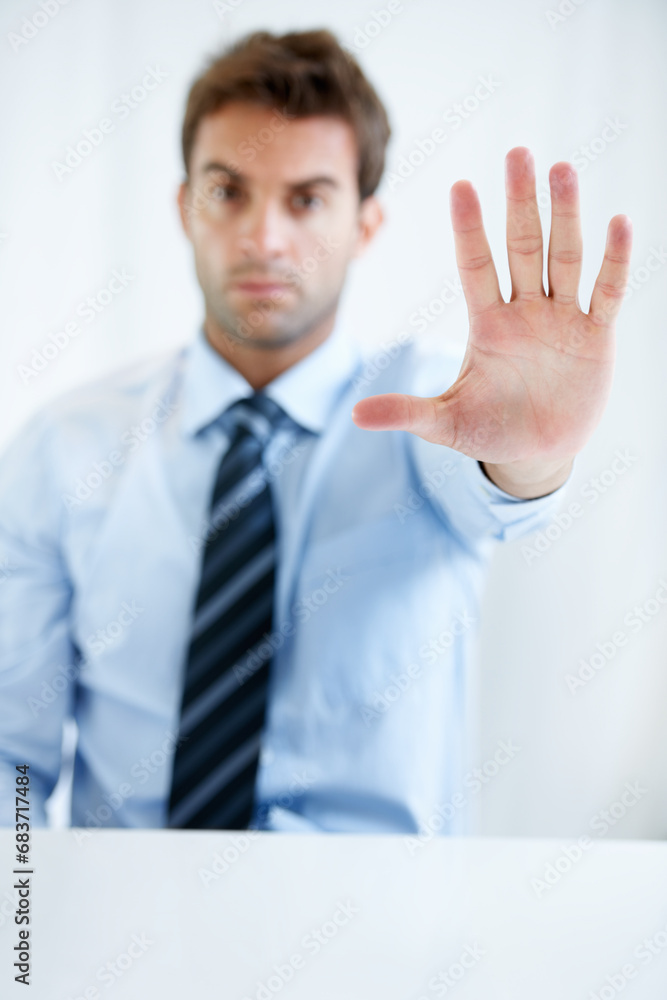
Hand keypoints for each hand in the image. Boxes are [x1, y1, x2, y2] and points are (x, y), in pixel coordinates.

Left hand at [351, 147, 632, 496]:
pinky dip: (615, 261)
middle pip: (523, 247)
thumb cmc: (488, 430)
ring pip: (564, 258)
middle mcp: (524, 311)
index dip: (469, 229)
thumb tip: (353, 416)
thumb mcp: (446, 424)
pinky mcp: (595, 337)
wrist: (536, 451)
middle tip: (518, 152)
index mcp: (487, 324)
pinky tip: (619, 222)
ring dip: (565, 216)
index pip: (475, 266)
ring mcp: (561, 319)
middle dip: (521, 202)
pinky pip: (607, 293)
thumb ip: (407, 412)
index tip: (460, 186)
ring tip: (562, 169)